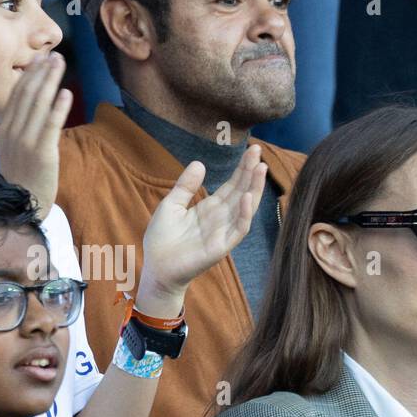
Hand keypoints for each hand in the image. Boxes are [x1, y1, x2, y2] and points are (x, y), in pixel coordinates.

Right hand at [0, 52, 72, 220]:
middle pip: (26, 94)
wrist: (18, 207)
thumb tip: (35, 115)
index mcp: (5, 129)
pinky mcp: (42, 153)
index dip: (29, 75)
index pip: (16, 95)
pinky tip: (66, 92)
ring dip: (50, 81)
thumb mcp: (16, 151)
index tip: (40, 59)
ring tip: (61, 63)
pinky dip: (58, 108)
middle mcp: (12, 131)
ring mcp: (26, 141)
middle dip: (41, 72)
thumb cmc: (22, 181)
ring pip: (38, 104)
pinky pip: (50, 126)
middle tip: (55, 54)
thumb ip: (22, 131)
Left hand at [134, 145, 267, 317]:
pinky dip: (244, 214)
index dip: (242, 168)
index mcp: (211, 208)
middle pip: (242, 192)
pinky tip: (247, 197)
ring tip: (261, 169)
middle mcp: (221, 218)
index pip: (232, 185)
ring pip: (245, 208)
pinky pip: (238, 230)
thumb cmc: (162, 239)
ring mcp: (223, 232)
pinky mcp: (221, 247)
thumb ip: (186, 186)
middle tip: (259, 151)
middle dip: (251, 173)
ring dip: (254, 189)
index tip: (251, 149)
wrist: (156, 267)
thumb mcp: (171, 204)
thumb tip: (200, 163)